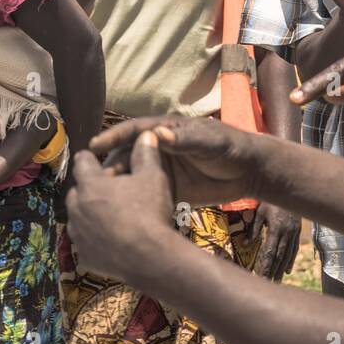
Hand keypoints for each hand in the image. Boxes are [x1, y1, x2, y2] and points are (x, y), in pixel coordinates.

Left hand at [65, 136, 179, 282]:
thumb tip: (147, 134)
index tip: (97, 160)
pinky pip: (85, 243)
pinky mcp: (84, 256)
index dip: (91, 159)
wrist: (151, 257)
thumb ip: (146, 154)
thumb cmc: (150, 211)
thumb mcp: (153, 177)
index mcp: (91, 184)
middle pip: (77, 191)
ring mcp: (78, 234)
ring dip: (89, 215)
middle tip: (110, 192)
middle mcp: (78, 207)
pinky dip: (94, 240)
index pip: (82, 161)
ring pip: (77, 218)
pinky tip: (111, 241)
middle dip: (89, 190)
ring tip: (110, 217)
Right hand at [89, 115, 261, 206]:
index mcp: (166, 130)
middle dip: (112, 166)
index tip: (95, 145)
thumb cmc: (230, 147)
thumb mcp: (209, 142)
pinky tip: (121, 213)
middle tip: (96, 181)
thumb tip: (157, 134)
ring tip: (103, 200)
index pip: (135, 131)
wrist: (248, 172)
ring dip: (119, 186)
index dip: (114, 137)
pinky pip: (147, 194)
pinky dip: (134, 201)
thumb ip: (185, 139)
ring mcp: (163, 170)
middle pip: (129, 155)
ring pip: (134, 176)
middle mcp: (159, 148)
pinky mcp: (169, 189)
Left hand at [250, 202, 300, 280]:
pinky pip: (294, 249)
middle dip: (273, 271)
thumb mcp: (260, 212)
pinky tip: (287, 270)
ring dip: (281, 269)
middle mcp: (286, 233)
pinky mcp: (297, 231)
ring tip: (277, 281)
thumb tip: (245, 245)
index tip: (261, 277)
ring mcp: (293, 233)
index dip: (265, 266)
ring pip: (287, 254)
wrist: (289, 189)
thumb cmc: (270, 200)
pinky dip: (290, 260)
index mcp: (275, 228)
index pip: (269, 252)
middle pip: (279, 256)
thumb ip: (254, 229)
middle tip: (268, 284)